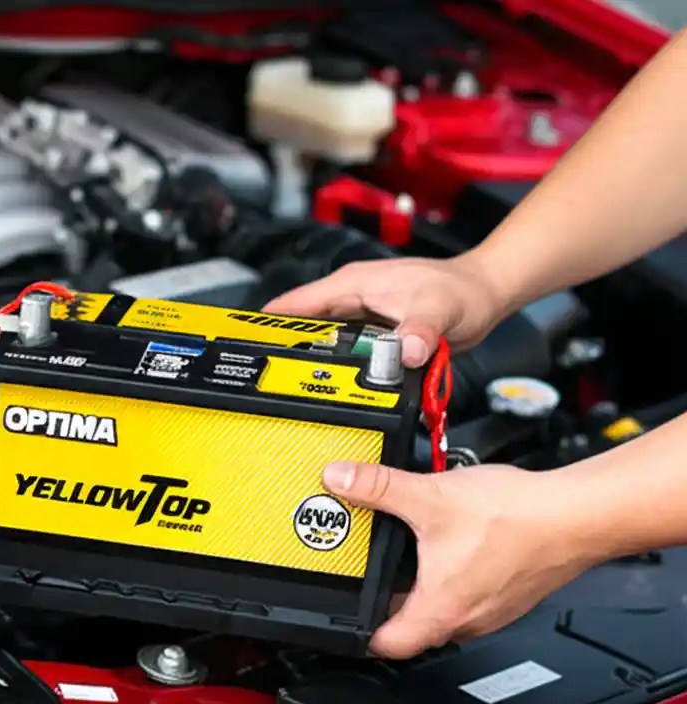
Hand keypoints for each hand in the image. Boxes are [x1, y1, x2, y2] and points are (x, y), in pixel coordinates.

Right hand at [263, 256, 508, 366]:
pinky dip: (342, 370)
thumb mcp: (439, 310)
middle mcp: (352, 300)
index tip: (246, 342)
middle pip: (306, 327)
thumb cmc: (461, 289)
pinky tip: (339, 390)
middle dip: (288, 350)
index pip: (299, 303)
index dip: (271, 322)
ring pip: (327, 344)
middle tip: (270, 379)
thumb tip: (402, 351)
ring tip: (295, 390)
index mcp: (353, 285)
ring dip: (316, 363)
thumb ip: (419, 331)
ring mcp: (363, 319)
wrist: (485, 293)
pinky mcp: (376, 337)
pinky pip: (350, 355)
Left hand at [322, 461, 600, 658]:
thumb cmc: (517, 518)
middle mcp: (466, 620)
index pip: (386, 644)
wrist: (576, 514)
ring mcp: (489, 610)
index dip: (359, 630)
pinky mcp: (507, 594)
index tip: (346, 610)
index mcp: (440, 610)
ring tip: (409, 550)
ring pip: (441, 607)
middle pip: (411, 624)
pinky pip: (468, 593)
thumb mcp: (430, 496)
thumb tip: (340, 478)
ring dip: (422, 583)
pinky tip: (452, 542)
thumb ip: (377, 487)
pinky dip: (452, 573)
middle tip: (371, 568)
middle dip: (388, 596)